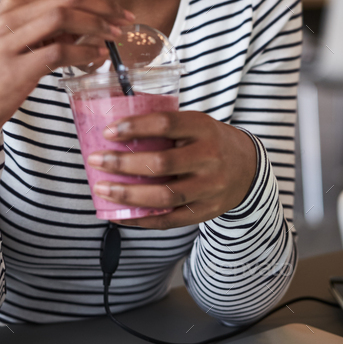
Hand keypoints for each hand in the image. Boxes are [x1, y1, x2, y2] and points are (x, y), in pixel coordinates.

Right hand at [0, 0, 134, 135]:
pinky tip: (97, 57)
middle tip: (124, 22)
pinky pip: (58, 52)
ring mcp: (9, 42)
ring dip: (95, 27)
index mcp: (13, 5)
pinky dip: (84, 53)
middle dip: (102, 9)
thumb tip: (91, 26)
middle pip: (66, 1)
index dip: (98, 2)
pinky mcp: (15, 68)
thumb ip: (52, 30)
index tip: (119, 12)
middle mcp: (9, 17)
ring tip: (113, 38)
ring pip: (62, 19)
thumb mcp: (21, 40)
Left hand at [87, 110, 257, 228]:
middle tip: (95, 160)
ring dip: (128, 195)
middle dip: (123, 164)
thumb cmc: (208, 141)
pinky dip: (141, 219)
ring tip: (101, 189)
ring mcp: (209, 187)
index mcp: (203, 128)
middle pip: (162, 163)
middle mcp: (209, 158)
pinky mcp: (206, 211)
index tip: (108, 131)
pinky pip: (169, 219)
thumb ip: (164, 125)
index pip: (167, 124)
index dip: (136, 127)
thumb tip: (115, 125)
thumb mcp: (195, 123)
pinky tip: (118, 214)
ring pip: (165, 196)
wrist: (247, 167)